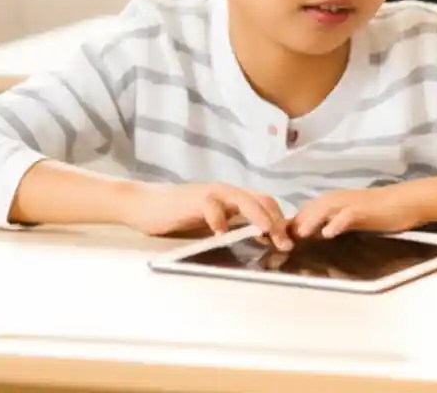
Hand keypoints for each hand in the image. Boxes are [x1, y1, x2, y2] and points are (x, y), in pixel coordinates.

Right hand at [119, 182, 291, 248]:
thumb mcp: (214, 222)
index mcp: (235, 199)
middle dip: (277, 221)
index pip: (267, 205)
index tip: (289, 243)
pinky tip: (222, 233)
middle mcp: (228, 193)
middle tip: (285, 244)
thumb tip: (263, 240)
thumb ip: (235, 226)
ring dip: (258, 215)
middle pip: (262, 200)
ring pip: (243, 199)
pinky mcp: (194, 198)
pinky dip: (219, 218)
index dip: (282, 222)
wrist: (147, 205)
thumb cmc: (181, 215)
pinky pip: (211, 205)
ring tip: (267, 232)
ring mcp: (212, 193)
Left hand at [291, 186, 426, 239]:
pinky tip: (328, 233)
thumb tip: (315, 234)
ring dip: (311, 221)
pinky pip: (347, 215)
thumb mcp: (351, 218)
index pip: (305, 211)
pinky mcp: (363, 209)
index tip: (280, 239)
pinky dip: (337, 223)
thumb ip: (333, 223)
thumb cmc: (379, 211)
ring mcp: (350, 203)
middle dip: (296, 223)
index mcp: (333, 201)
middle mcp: (338, 199)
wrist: (404, 202)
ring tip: (299, 235)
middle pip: (310, 208)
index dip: (292, 224)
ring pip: (325, 208)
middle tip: (283, 240)